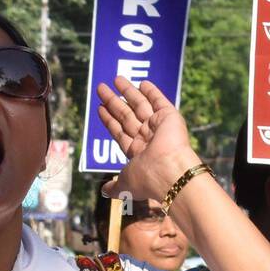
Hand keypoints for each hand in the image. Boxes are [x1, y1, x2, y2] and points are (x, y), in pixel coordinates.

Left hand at [95, 77, 198, 203]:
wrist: (169, 172)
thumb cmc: (147, 179)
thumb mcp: (125, 184)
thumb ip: (114, 185)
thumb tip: (103, 191)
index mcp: (136, 152)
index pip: (119, 131)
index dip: (109, 119)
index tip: (100, 107)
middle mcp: (147, 138)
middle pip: (126, 115)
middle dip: (113, 102)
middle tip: (101, 88)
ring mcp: (158, 127)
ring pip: (139, 105)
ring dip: (128, 92)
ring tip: (116, 78)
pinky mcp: (169, 117)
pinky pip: (159, 101)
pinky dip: (152, 92)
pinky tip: (142, 83)